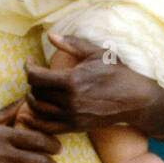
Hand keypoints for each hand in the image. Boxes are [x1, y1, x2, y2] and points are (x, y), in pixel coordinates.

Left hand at [20, 32, 161, 134]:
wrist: (135, 99)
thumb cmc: (116, 73)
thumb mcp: (96, 53)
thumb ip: (71, 44)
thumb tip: (50, 35)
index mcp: (72, 81)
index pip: (35, 76)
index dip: (28, 67)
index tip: (30, 61)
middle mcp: (69, 101)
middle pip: (35, 92)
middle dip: (32, 81)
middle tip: (37, 74)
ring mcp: (72, 117)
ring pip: (38, 110)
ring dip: (32, 98)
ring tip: (38, 89)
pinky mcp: (75, 127)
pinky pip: (47, 127)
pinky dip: (36, 119)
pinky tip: (35, 110)